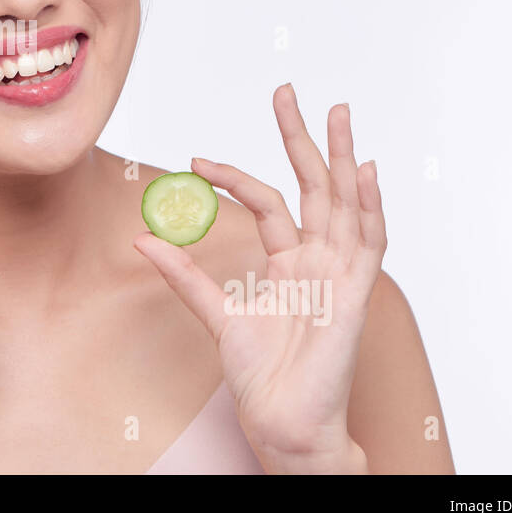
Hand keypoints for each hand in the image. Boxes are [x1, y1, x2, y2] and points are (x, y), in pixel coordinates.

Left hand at [132, 83, 385, 473]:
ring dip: (342, 157)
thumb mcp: (213, 313)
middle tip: (289, 92)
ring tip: (336, 113)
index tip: (196, 159)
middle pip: (314, 187)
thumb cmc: (258, 374)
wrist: (280, 420)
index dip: (235, 176)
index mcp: (289, 262)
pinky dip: (368, 208)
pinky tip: (363, 171)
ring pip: (344, 204)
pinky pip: (368, 244)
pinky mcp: (355, 295)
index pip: (267, 202)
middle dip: (303, 139)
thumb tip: (143, 237)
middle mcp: (318, 260)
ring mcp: (340, 274)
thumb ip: (183, 274)